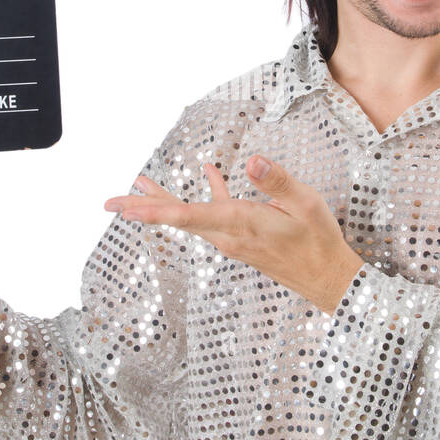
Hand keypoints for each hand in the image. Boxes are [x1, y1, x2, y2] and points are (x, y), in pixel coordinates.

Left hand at [103, 154, 362, 314]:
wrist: (330, 279)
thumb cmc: (319, 242)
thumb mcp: (305, 205)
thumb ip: (277, 182)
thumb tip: (252, 159)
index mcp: (241, 225)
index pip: (190, 216)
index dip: (157, 210)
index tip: (128, 209)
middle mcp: (229, 236)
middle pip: (178, 218)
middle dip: (143, 209)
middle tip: (110, 203)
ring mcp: (233, 239)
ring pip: (191, 217)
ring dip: (164, 201)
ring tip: (140, 184)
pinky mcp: (241, 239)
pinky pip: (215, 215)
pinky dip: (207, 194)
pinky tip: (208, 173)